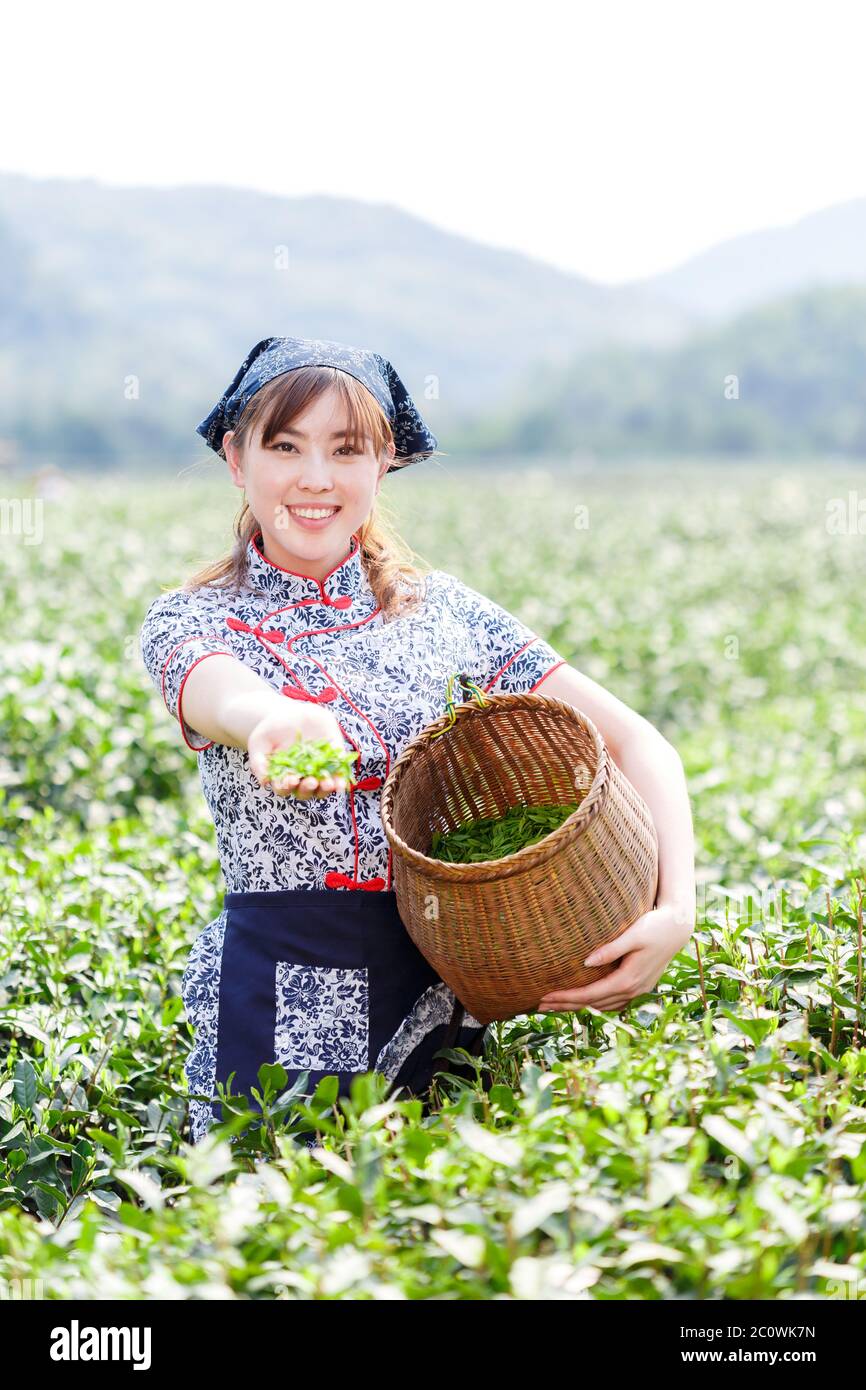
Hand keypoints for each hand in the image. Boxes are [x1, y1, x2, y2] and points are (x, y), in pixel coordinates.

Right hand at [248, 702, 352, 799]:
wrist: (291, 712)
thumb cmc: (272, 729)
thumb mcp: (259, 741)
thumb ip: (258, 762)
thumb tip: (264, 782)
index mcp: (283, 776)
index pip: (284, 788)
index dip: (287, 786)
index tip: (290, 780)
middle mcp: (302, 777)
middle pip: (305, 791)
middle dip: (308, 788)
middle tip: (311, 781)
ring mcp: (319, 770)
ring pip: (323, 787)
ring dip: (326, 788)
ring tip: (328, 784)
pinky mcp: (334, 758)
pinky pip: (339, 772)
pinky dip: (341, 779)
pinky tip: (341, 782)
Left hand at [536, 901, 694, 1013]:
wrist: (679, 927)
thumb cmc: (655, 926)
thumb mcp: (633, 934)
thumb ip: (610, 949)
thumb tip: (586, 962)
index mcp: (629, 979)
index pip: (590, 995)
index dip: (566, 998)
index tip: (545, 997)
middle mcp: (633, 990)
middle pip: (593, 1005)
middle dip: (566, 1006)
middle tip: (539, 1006)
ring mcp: (638, 990)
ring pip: (602, 1006)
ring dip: (579, 1007)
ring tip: (555, 1005)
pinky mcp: (640, 986)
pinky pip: (612, 1002)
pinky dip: (595, 1004)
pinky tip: (583, 1001)